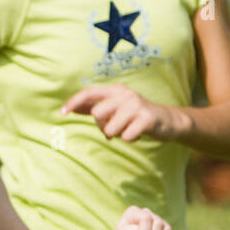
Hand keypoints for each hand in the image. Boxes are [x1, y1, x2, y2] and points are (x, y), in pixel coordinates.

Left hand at [63, 85, 188, 142]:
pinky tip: (138, 133)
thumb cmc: (136, 115)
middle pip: (97, 114)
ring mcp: (137, 105)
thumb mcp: (115, 107)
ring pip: (111, 129)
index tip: (62, 112)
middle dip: (103, 126)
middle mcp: (125, 94)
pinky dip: (130, 139)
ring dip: (118, 134)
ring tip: (128, 129)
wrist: (167, 120)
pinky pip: (126, 136)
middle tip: (116, 127)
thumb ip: (94, 107)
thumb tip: (70, 108)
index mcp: (116, 90)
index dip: (74, 102)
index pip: (89, 92)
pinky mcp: (147, 118)